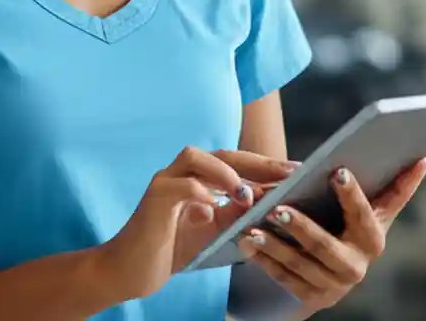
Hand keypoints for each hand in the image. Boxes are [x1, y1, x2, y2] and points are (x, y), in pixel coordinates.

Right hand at [96, 147, 298, 301]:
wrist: (129, 270)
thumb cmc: (170, 250)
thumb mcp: (213, 232)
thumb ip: (235, 216)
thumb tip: (269, 202)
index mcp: (196, 179)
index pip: (235, 162)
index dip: (265, 165)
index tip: (296, 171)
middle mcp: (179, 173)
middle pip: (220, 153)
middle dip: (256, 162)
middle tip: (287, 173)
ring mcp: (164, 183)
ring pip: (194, 156)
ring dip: (225, 172)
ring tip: (246, 194)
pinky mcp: (153, 199)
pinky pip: (179, 185)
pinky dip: (200, 193)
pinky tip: (214, 208)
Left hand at [236, 158, 425, 314]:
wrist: (335, 273)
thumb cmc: (353, 227)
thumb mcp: (373, 211)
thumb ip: (396, 188)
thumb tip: (422, 160)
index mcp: (373, 239)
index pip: (364, 214)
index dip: (352, 194)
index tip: (337, 171)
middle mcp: (357, 266)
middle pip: (326, 245)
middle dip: (302, 227)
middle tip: (278, 208)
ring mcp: (333, 285)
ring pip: (299, 263)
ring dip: (273, 244)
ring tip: (251, 226)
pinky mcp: (312, 298)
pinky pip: (283, 278)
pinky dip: (264, 259)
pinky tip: (246, 241)